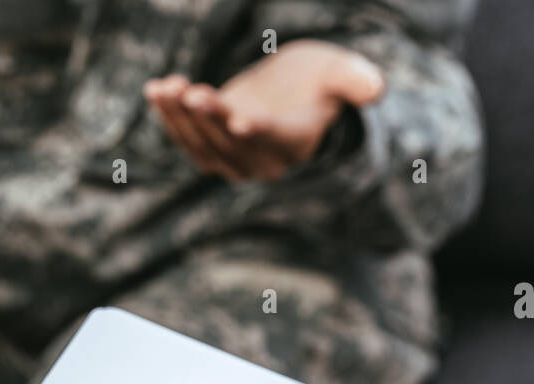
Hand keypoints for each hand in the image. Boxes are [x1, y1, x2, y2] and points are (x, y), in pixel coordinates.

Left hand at [145, 40, 384, 181]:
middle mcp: (264, 161)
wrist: (290, 93)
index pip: (277, 140)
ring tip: (166, 86)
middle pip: (233, 145)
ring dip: (181, 118)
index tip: (241, 120)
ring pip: (203, 147)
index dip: (259, 131)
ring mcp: (234, 160)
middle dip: (210, 119)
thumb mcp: (338, 73)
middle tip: (191, 91)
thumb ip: (354, 80)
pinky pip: (186, 140)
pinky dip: (169, 117)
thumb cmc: (318, 80)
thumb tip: (376, 89)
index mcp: (297, 143)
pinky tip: (157, 89)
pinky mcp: (210, 150)